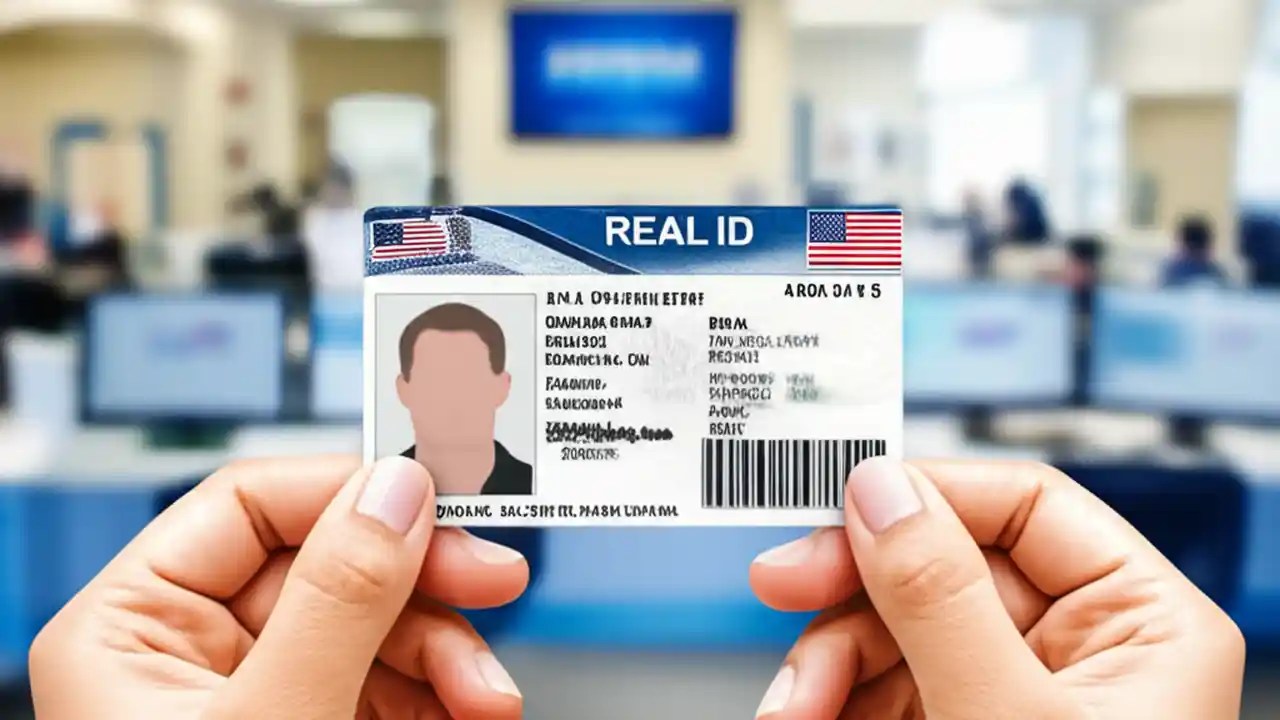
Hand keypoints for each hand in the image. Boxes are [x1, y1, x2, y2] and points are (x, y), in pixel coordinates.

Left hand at [30, 455, 528, 718]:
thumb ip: (337, 602)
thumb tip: (396, 493)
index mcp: (135, 627)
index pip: (251, 506)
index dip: (351, 491)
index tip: (441, 497)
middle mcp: (195, 652)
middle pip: (333, 564)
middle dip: (423, 585)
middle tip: (496, 584)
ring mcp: (261, 695)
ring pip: (377, 627)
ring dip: (448, 654)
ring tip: (487, 696)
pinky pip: (392, 686)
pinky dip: (443, 696)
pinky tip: (473, 712)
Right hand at [749, 459, 1244, 718]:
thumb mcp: (1007, 718)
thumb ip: (940, 596)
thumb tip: (881, 491)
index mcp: (1137, 622)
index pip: (1024, 505)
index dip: (926, 493)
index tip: (838, 507)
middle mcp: (1077, 650)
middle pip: (940, 566)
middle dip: (852, 597)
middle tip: (781, 591)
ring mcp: (1013, 695)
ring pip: (895, 631)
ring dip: (825, 666)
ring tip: (789, 712)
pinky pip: (881, 692)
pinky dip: (832, 705)